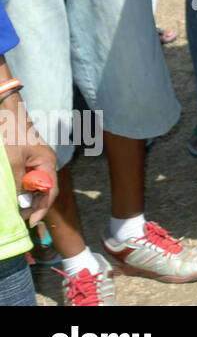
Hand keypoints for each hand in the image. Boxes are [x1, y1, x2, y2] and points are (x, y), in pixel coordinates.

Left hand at [2, 96, 57, 225]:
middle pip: (43, 190)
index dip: (41, 208)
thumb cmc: (11, 134)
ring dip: (23, 197)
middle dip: (31, 205)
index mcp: (47, 163)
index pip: (50, 191)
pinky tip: (11, 194)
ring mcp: (36, 161)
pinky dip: (18, 187)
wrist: (6, 113)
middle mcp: (45, 164)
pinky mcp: (26, 160)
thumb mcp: (13, 161)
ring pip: (33, 185)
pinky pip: (25, 178)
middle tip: (17, 217)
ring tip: (12, 208)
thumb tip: (20, 203)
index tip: (30, 222)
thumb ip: (18, 183)